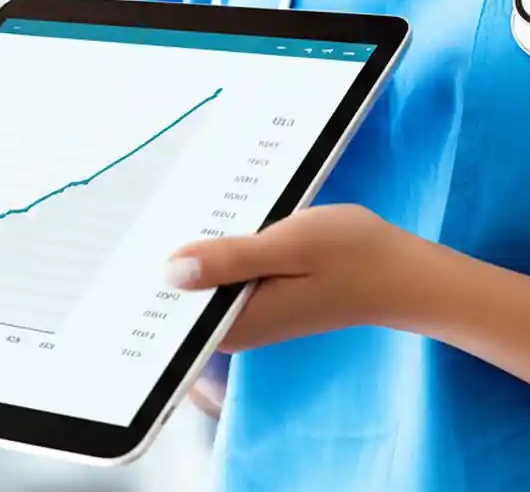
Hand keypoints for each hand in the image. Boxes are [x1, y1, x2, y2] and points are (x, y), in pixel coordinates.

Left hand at [165, 204, 440, 351]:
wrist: (399, 272)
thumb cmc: (352, 256)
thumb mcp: (288, 245)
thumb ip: (230, 259)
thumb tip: (170, 270)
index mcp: (235, 323)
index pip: (169, 305)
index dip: (149, 269)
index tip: (131, 233)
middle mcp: (234, 328)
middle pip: (180, 289)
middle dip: (170, 250)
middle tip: (158, 201)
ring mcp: (245, 314)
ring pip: (200, 276)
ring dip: (196, 242)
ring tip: (184, 201)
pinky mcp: (256, 298)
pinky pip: (222, 272)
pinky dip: (220, 246)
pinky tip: (220, 216)